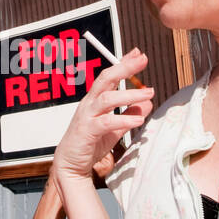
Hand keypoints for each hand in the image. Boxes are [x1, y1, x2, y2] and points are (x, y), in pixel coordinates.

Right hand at [51, 49, 153, 186]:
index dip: (123, 63)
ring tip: (148, 93)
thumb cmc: (89, 143)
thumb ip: (128, 114)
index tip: (138, 54)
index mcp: (95, 100)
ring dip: (129, 95)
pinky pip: (106, 122)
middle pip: (105, 79)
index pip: (109, 76)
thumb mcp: (114, 127)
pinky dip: (123, 120)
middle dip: (124, 68)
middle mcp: (90, 104)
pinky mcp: (87, 131)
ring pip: (107, 98)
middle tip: (142, 60)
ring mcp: (87, 116)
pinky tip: (138, 120)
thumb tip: (146, 103)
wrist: (70, 164)